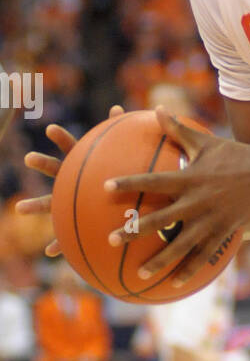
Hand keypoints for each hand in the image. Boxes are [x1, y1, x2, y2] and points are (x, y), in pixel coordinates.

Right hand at [18, 105, 124, 255]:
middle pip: (55, 170)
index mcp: (82, 165)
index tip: (51, 129)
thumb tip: (119, 108)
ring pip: (50, 202)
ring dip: (35, 204)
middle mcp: (70, 180)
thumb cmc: (114, 176)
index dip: (61, 138)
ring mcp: (67, 200)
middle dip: (43, 163)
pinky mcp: (73, 221)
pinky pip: (64, 235)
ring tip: (20, 207)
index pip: (70, 148)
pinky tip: (50, 253)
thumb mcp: (117, 156)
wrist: (114, 204)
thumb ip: (116, 133)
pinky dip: (58, 244)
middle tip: (29, 157)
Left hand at [106, 107, 249, 285]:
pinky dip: (190, 270)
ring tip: (139, 273)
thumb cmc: (237, 155)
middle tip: (111, 239)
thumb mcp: (206, 141)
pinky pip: (205, 255)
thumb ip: (178, 129)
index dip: (129, 183)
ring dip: (159, 260)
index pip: (153, 181)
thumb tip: (156, 108)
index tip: (106, 188)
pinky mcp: (225, 233)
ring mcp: (211, 220)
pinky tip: (175, 284)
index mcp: (190, 178)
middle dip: (134, 230)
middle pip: (160, 220)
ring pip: (181, 245)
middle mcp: (197, 202)